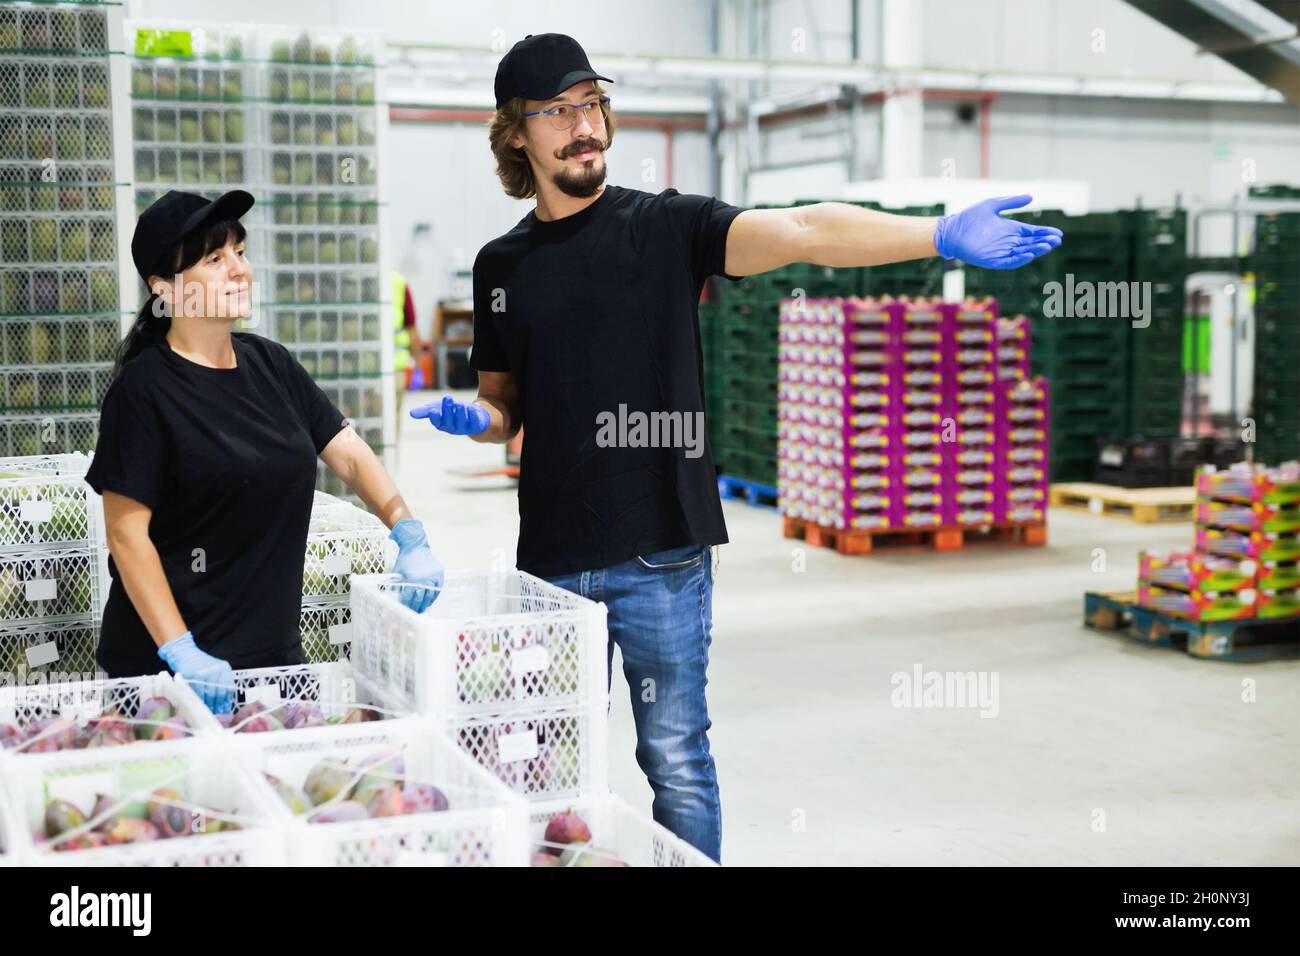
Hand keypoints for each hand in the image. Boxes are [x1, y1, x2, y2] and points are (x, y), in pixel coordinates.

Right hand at [157, 631, 234, 713]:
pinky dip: (198, 700)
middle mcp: (216, 670)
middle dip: (217, 706)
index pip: (229, 689)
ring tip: (207, 712)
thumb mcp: (214, 670)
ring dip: (208, 706)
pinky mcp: (193, 676)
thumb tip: (224, 704)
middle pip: (219, 694)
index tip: (224, 711)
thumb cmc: (199, 663)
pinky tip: (198, 705)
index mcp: (224, 668)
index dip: (226, 702)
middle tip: (215, 714)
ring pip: (208, 695)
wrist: (185, 652)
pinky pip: (197, 692)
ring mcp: (205, 673)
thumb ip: (220, 684)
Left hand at [389, 518, 442, 612]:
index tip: (405, 611)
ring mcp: (432, 577)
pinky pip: (437, 590)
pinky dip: (433, 597)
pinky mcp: (439, 575)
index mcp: (410, 579)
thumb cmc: (404, 559)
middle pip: (419, 599)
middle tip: (414, 613)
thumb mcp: (397, 572)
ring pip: (429, 596)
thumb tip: (395, 600)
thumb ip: (396, 586)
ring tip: (422, 609)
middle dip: (416, 608)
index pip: (407, 597)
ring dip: (425, 604)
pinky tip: (429, 601)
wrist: (415, 546)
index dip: (406, 606)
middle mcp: (422, 579)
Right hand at [410, 395, 489, 435]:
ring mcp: (465, 428)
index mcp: (443, 424)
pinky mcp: (477, 425)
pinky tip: (472, 408)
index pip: (438, 423)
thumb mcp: (438, 408)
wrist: (473, 416)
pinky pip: (475, 422)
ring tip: (460, 404)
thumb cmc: (452, 412)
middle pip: (449, 421)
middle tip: (447, 398)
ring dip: (460, 413)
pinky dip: (473, 415)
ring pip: (462, 422)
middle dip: (448, 410)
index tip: (433, 410)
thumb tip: (411, 414)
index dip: (435, 417)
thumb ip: (426, 411)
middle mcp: (453, 428)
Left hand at [933, 195, 1062, 269]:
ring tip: (1047, 246)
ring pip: (1023, 252)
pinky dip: (1020, 259)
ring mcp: (1001, 251)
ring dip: (1035, 250)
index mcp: (1011, 229)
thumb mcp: (992, 205)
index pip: (1033, 233)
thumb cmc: (969, 217)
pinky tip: (1029, 254)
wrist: (951, 230)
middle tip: (1056, 240)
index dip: (1045, 233)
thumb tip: (1031, 197)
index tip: (1058, 233)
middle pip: (1031, 243)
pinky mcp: (992, 260)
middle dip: (1044, 242)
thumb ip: (1011, 202)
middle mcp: (1008, 241)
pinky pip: (1009, 261)